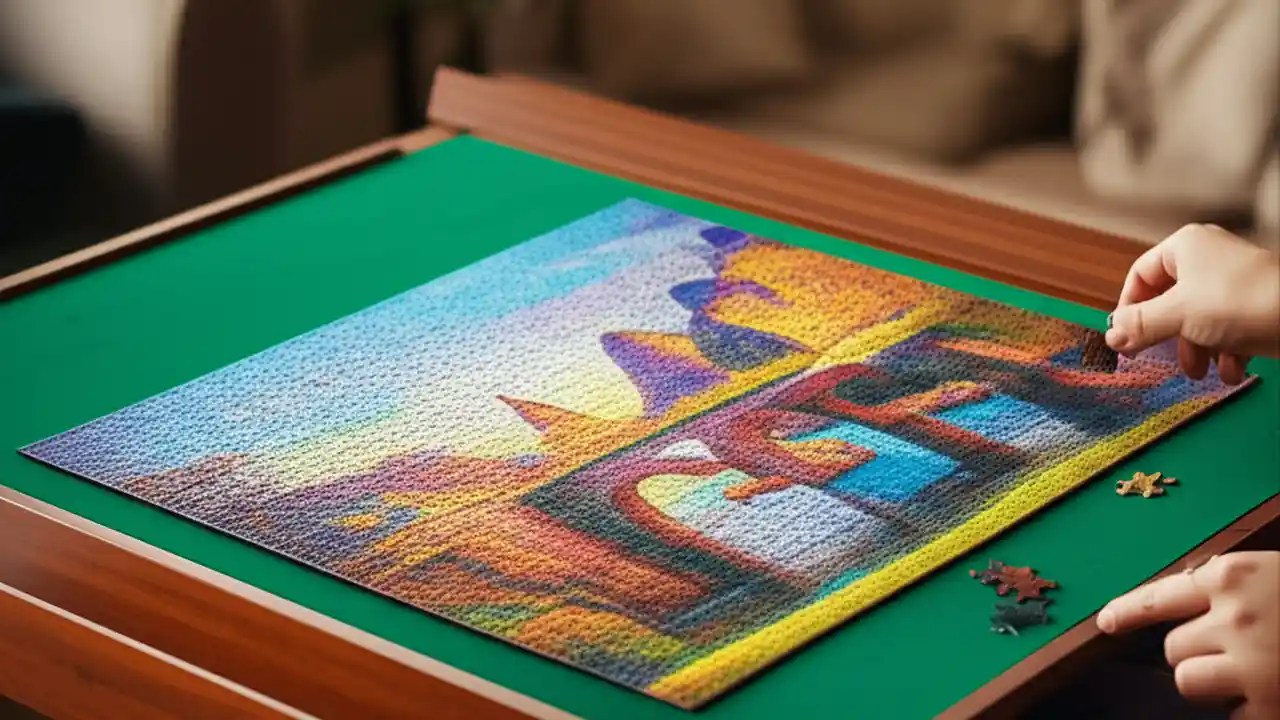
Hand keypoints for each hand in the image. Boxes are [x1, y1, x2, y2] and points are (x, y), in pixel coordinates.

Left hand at [1097, 552, 1279, 718]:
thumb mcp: (1268, 574)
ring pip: (1187, 680)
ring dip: (1210, 682)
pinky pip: (1231, 714)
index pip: (1158, 597)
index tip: (1107, 622)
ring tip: (1248, 672)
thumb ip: (1225, 586)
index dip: (1127, 612)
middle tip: (1233, 648)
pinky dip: (1247, 708)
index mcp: (1232, 577)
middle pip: (1171, 646)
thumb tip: (1187, 593)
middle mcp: (1234, 618)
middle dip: (1194, 651)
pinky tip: (1270, 691)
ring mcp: (1251, 664)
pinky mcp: (1268, 704)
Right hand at [1106, 223, 1279, 384]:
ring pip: (1196, 320)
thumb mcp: (1179, 314)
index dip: (1130, 308)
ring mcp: (1231, 284)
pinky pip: (1225, 330)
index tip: (1125, 337)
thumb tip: (1111, 334)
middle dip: (1167, 336)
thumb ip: (1141, 325)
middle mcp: (1207, 260)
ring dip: (1195, 350)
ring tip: (1201, 371)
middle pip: (1168, 301)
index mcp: (1185, 248)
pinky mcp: (1253, 307)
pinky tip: (1230, 371)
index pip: (1140, 275)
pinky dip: (1224, 353)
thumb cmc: (1243, 302)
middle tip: (1157, 357)